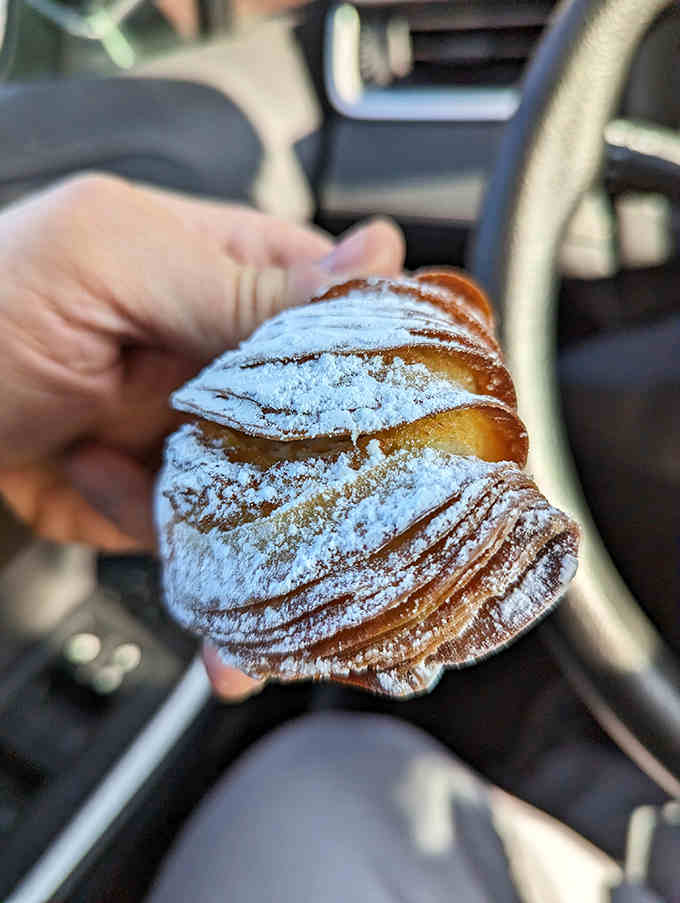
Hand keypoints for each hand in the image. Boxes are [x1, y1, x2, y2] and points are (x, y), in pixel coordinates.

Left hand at [0, 173, 404, 697]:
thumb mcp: (108, 262)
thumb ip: (238, 277)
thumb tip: (379, 258)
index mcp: (239, 277)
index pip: (355, 324)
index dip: (388, 374)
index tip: (402, 428)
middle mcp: (233, 362)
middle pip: (327, 433)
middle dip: (316, 480)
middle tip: (293, 507)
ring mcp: (203, 438)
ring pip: (274, 504)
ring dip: (228, 522)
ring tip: (127, 483)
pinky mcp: (167, 503)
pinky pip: (205, 542)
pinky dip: (151, 533)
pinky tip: (91, 485)